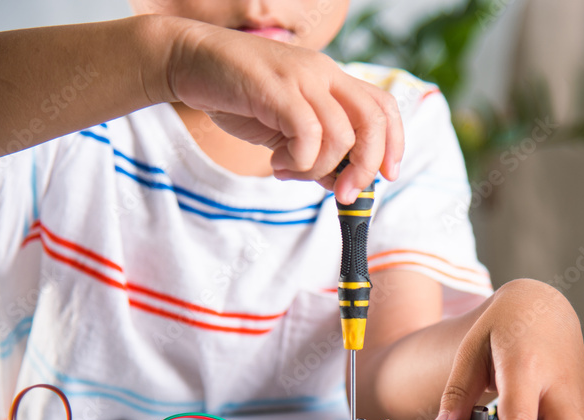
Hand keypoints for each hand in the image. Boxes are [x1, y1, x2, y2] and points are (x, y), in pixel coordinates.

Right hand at [165, 19, 403, 202]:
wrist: (190, 60)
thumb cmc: (238, 95)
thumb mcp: (285, 128)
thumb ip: (315, 151)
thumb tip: (341, 184)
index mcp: (332, 80)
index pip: (383, 107)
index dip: (394, 144)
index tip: (385, 177)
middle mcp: (324, 74)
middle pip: (374, 121)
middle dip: (367, 167)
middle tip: (343, 194)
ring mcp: (302, 79)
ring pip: (341, 135)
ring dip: (319, 168)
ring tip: (289, 170)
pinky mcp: (277, 89)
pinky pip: (309, 134)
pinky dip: (299, 160)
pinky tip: (277, 163)